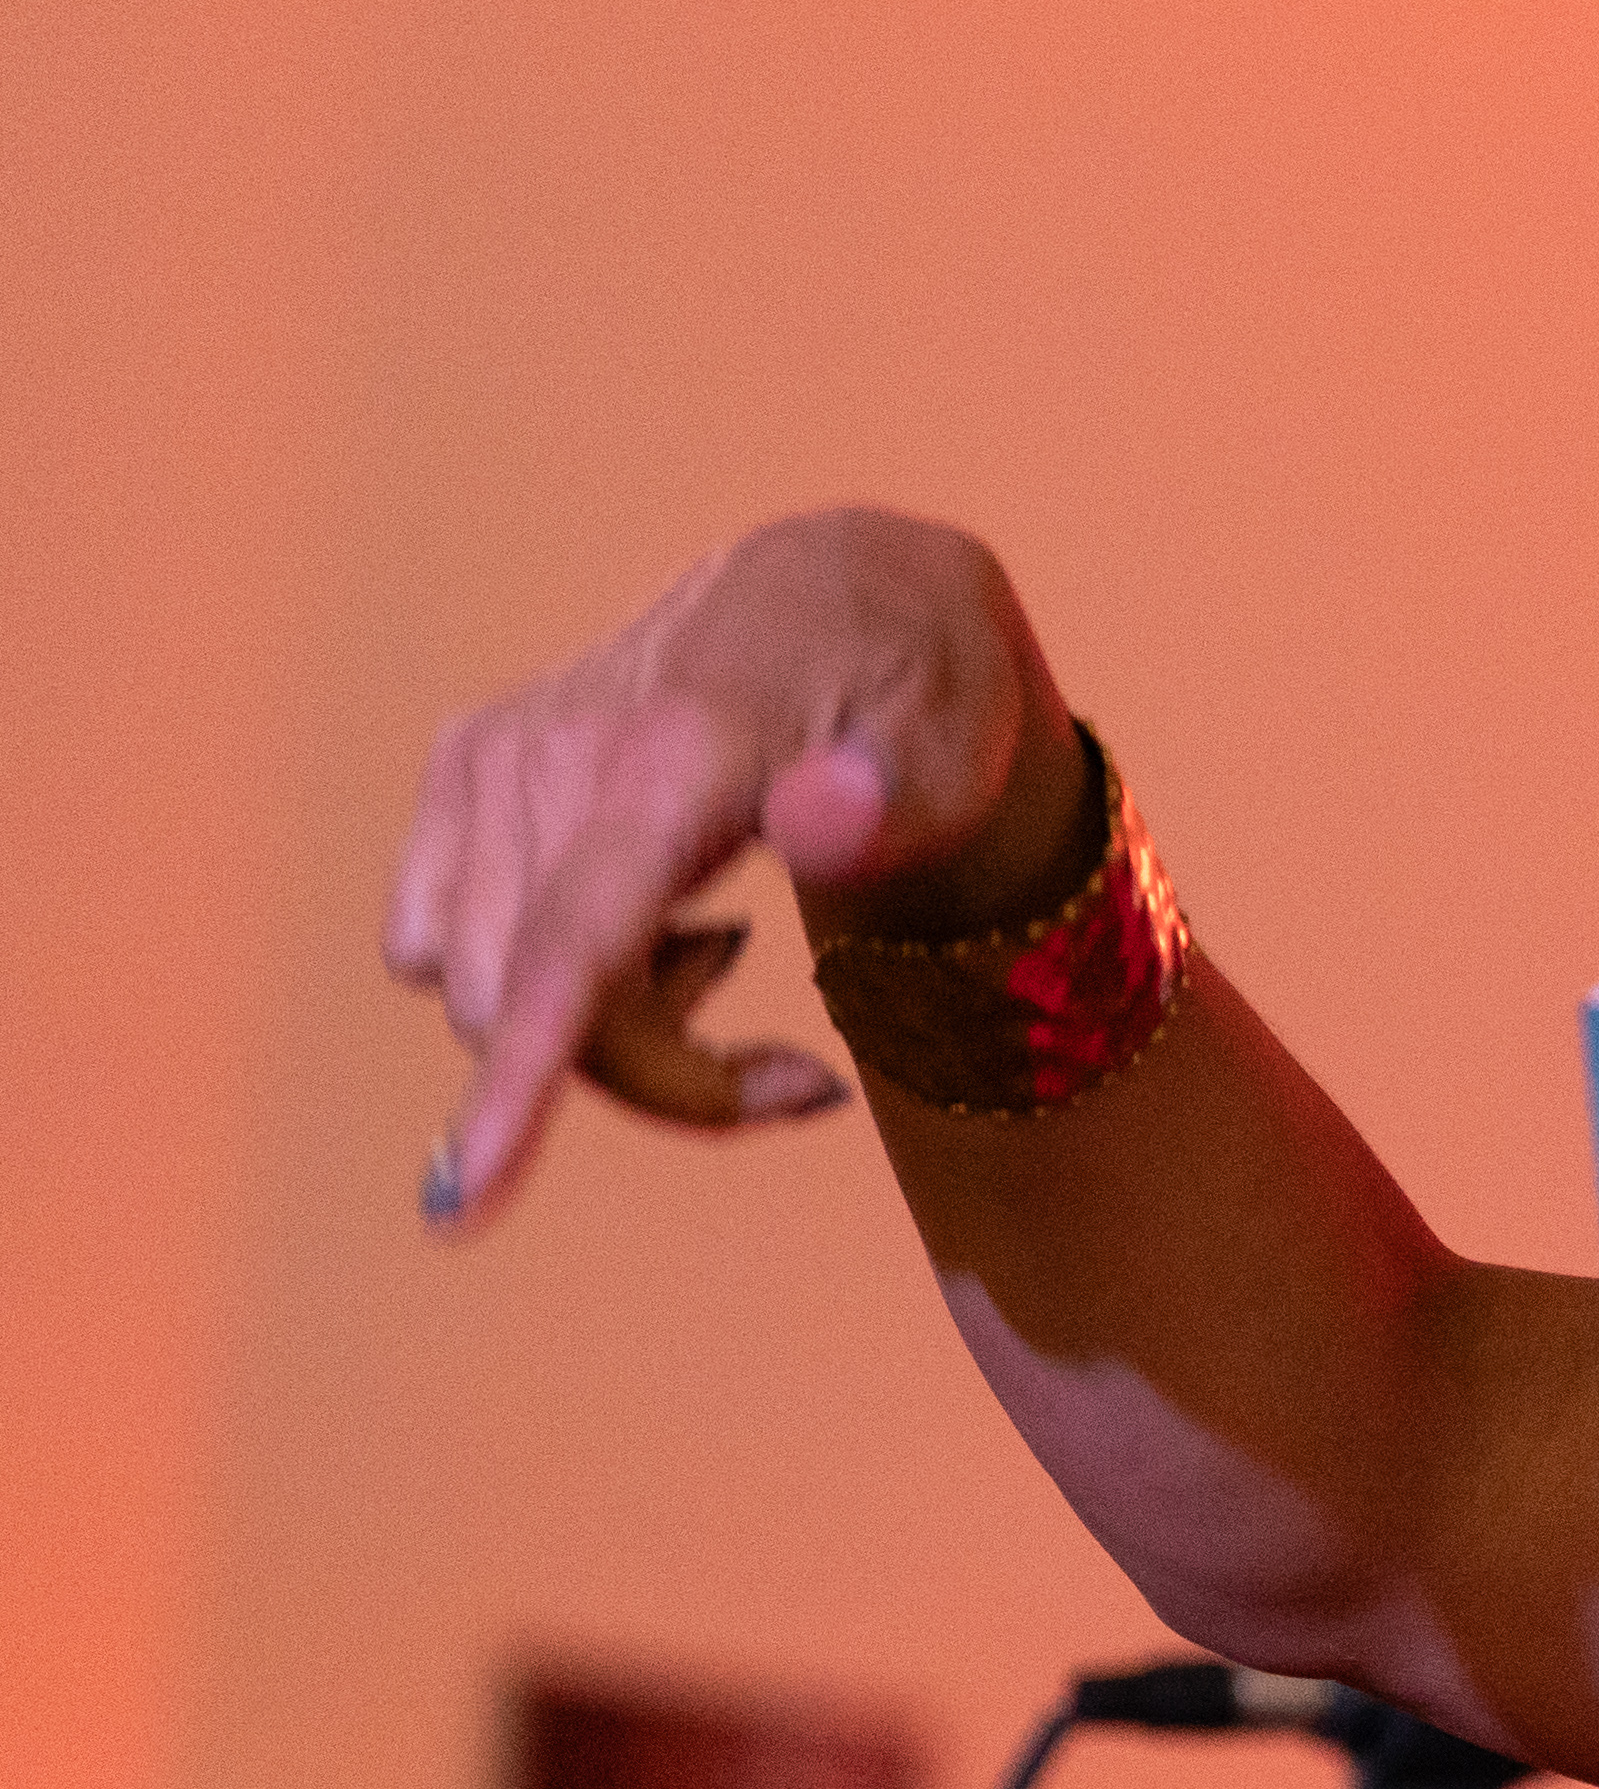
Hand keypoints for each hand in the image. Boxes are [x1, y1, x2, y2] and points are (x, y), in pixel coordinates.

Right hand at [384, 508, 1077, 1230]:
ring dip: (602, 1022)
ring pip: (485, 992)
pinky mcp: (463, 768)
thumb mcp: (961, 742)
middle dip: (656, 1073)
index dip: (519, 1081)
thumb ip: (900, 799)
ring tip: (724, 942)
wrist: (840, 588)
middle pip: (535, 1008)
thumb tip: (818, 820)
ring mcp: (492, 760)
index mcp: (673, 757)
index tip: (459, 1200)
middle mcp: (552, 755)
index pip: (573, 945)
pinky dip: (541, 970)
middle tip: (799, 1069)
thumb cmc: (919, 687)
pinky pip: (448, 945)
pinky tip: (651, 908)